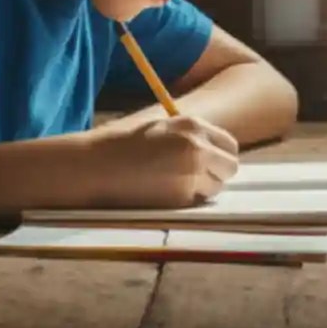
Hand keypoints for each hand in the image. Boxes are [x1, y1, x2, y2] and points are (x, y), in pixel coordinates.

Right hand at [85, 115, 239, 207]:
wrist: (96, 166)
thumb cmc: (123, 145)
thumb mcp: (162, 129)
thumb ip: (190, 138)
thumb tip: (213, 152)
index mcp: (194, 126)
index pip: (230, 145)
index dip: (221, 156)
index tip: (212, 163)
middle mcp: (199, 148)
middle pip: (230, 167)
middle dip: (218, 173)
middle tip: (197, 177)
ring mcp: (192, 174)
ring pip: (215, 187)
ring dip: (203, 189)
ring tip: (174, 184)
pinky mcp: (181, 197)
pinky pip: (196, 201)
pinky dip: (186, 200)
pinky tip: (164, 193)